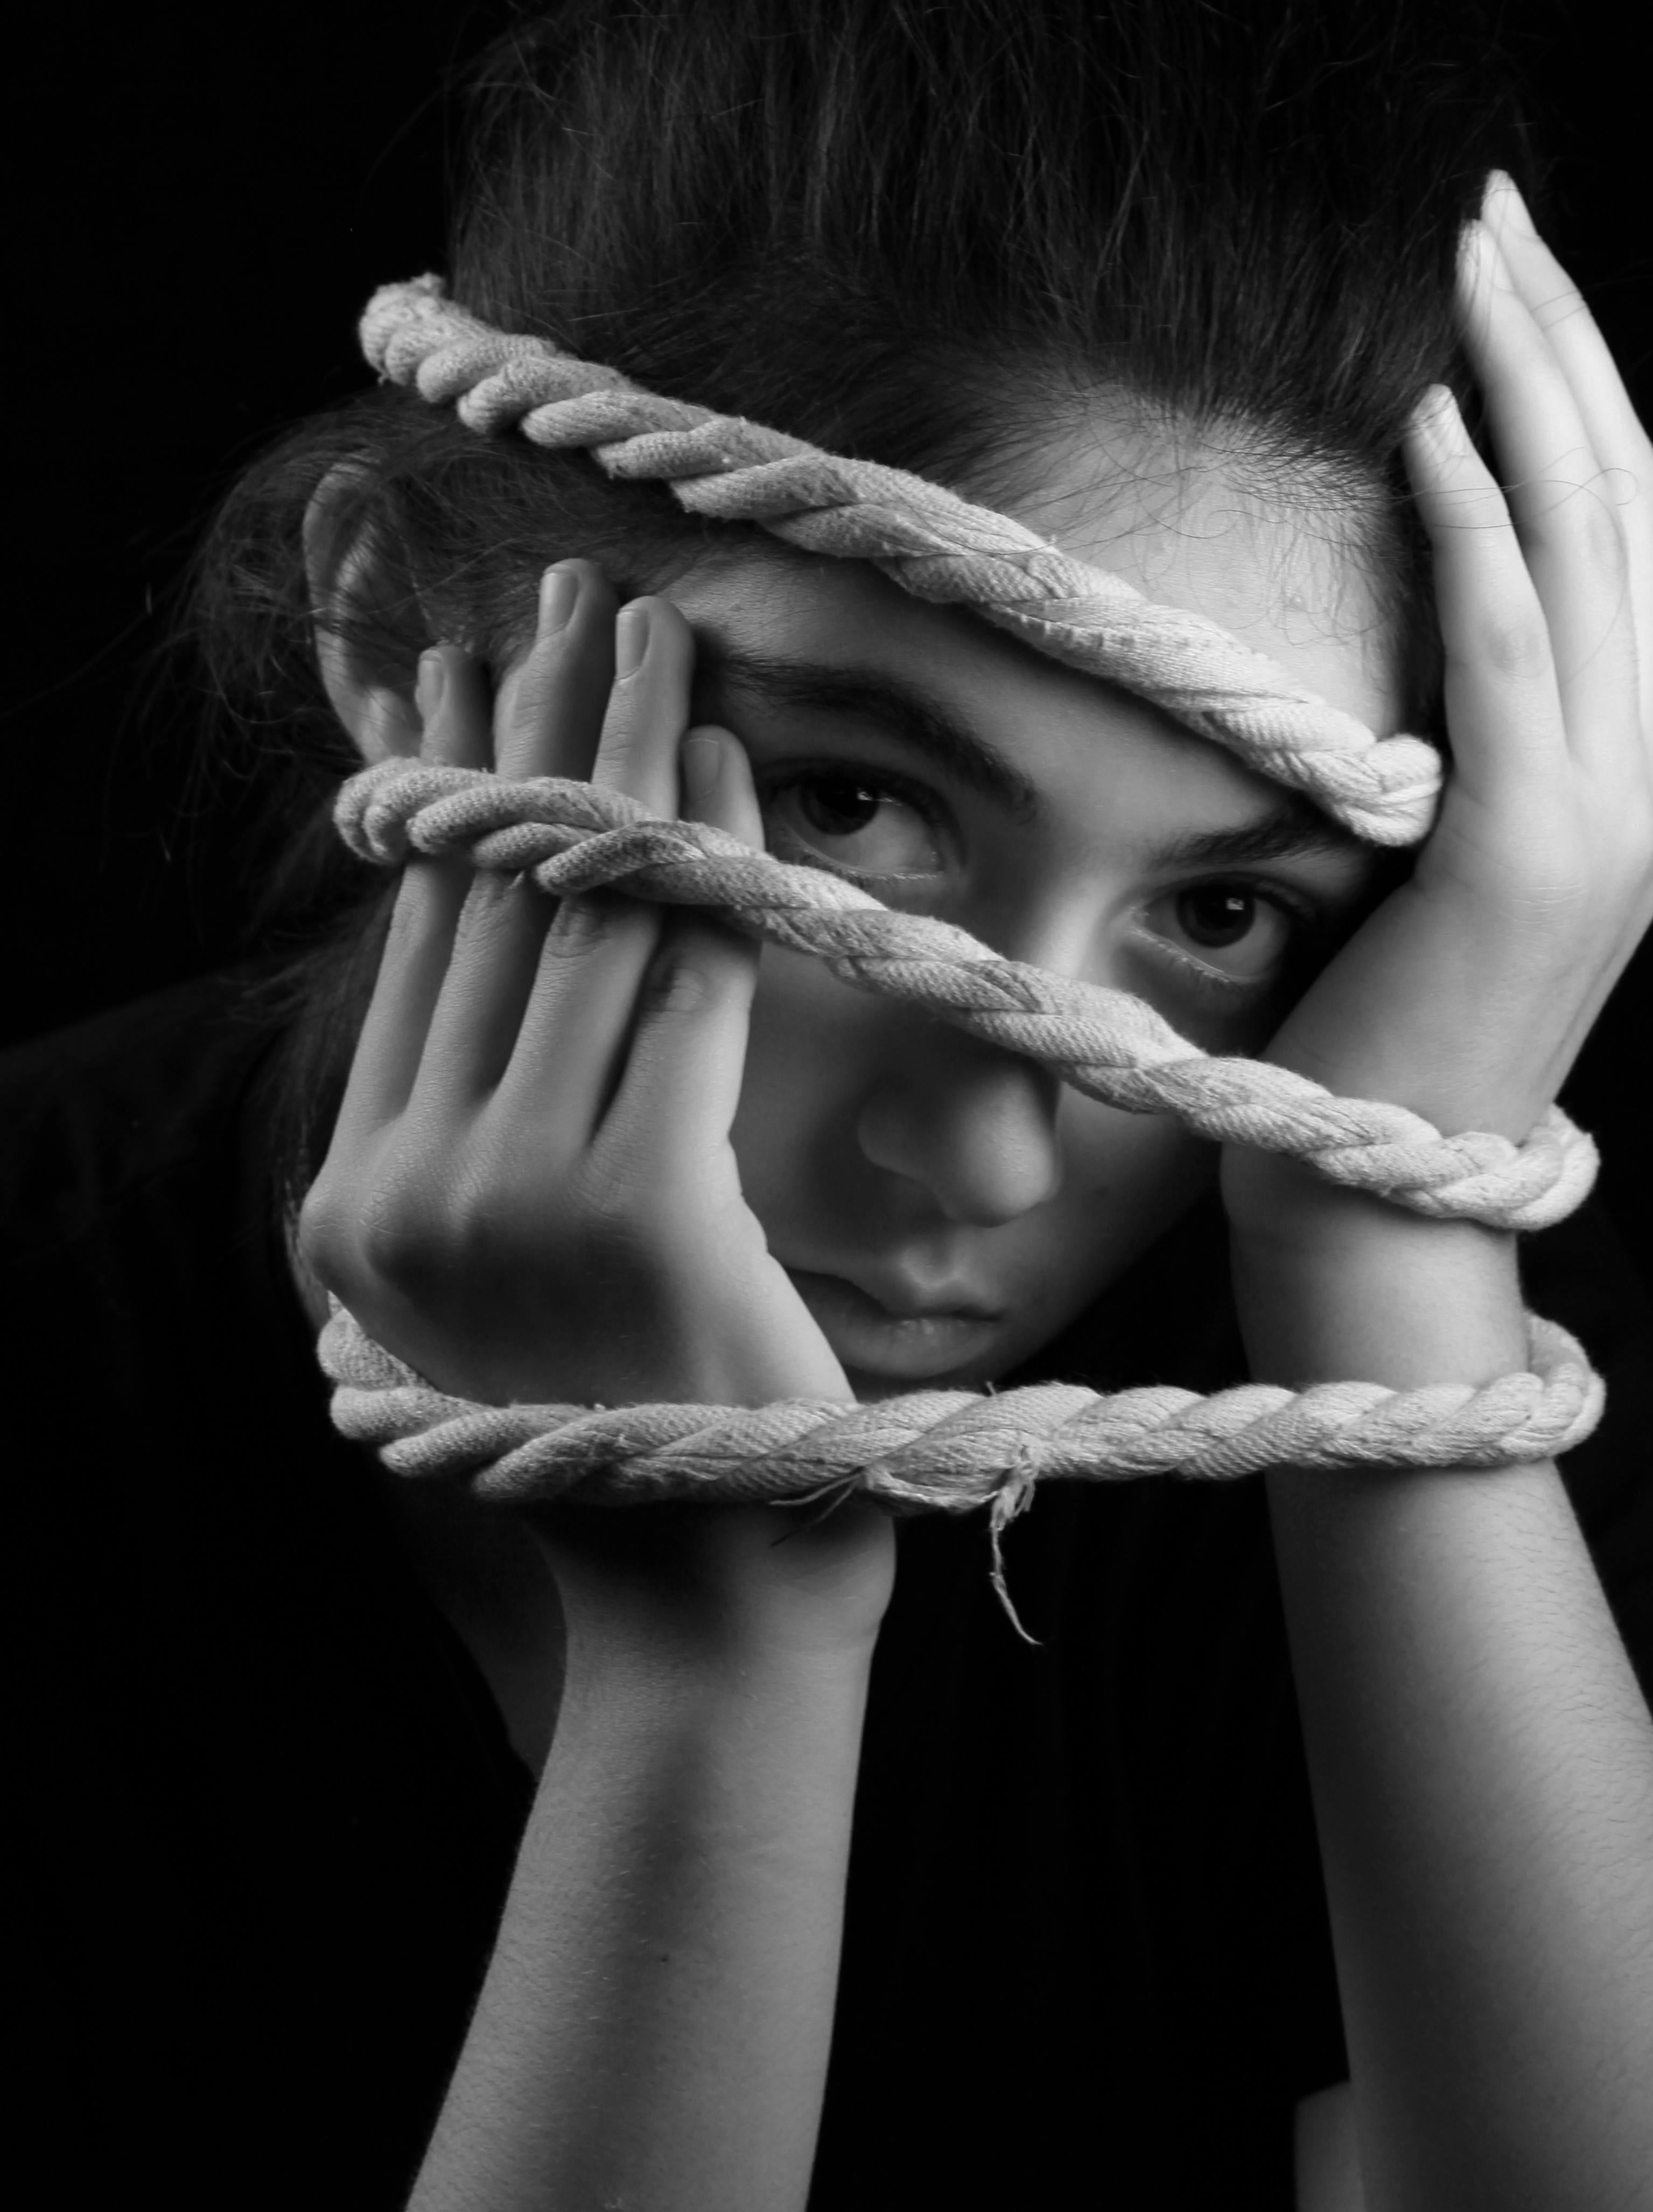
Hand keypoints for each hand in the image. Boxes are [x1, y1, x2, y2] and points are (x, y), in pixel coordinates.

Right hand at [298, 562, 892, 1633]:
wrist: (713, 1614)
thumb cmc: (646, 1440)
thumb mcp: (521, 1281)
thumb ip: (497, 1134)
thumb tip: (515, 965)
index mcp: (361, 1210)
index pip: (419, 949)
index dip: (452, 794)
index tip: (474, 673)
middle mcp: (409, 1193)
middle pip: (489, 904)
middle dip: (537, 729)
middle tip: (576, 597)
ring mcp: (510, 1199)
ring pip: (586, 920)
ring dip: (628, 757)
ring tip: (659, 638)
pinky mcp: (637, 1204)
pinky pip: (685, 986)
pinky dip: (714, 866)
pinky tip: (732, 769)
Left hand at [1224, 172, 1652, 1237]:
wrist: (1387, 1198)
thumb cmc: (1387, 1022)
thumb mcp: (1453, 854)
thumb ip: (1476, 731)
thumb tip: (1420, 596)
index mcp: (1645, 769)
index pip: (1623, 532)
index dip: (1578, 384)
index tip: (1508, 270)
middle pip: (1624, 503)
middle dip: (1561, 339)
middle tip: (1491, 209)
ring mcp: (1616, 811)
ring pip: (1587, 547)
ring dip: (1527, 386)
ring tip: (1466, 261)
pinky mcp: (1534, 849)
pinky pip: (1512, 650)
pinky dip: (1475, 528)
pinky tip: (1430, 422)